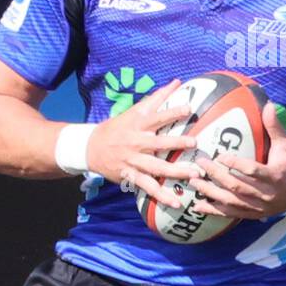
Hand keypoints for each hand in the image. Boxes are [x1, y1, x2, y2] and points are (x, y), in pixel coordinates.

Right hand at [86, 79, 204, 208]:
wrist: (90, 148)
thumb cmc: (118, 127)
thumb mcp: (134, 111)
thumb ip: (157, 98)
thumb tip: (176, 82)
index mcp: (138, 125)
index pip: (157, 116)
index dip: (172, 112)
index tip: (189, 108)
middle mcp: (136, 143)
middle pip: (159, 143)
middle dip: (177, 143)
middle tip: (195, 143)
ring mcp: (133, 161)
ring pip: (156, 168)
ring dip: (175, 172)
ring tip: (194, 175)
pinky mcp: (130, 176)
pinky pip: (147, 187)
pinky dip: (161, 196)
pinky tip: (175, 203)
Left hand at [187, 102, 285, 219]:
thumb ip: (275, 127)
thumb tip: (268, 105)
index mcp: (274, 176)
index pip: (253, 171)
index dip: (236, 164)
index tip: (220, 156)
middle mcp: (266, 194)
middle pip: (237, 186)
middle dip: (216, 176)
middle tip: (199, 164)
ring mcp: (258, 207)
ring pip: (231, 201)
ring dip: (211, 192)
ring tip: (194, 181)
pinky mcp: (252, 214)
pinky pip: (231, 214)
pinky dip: (214, 211)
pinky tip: (198, 206)